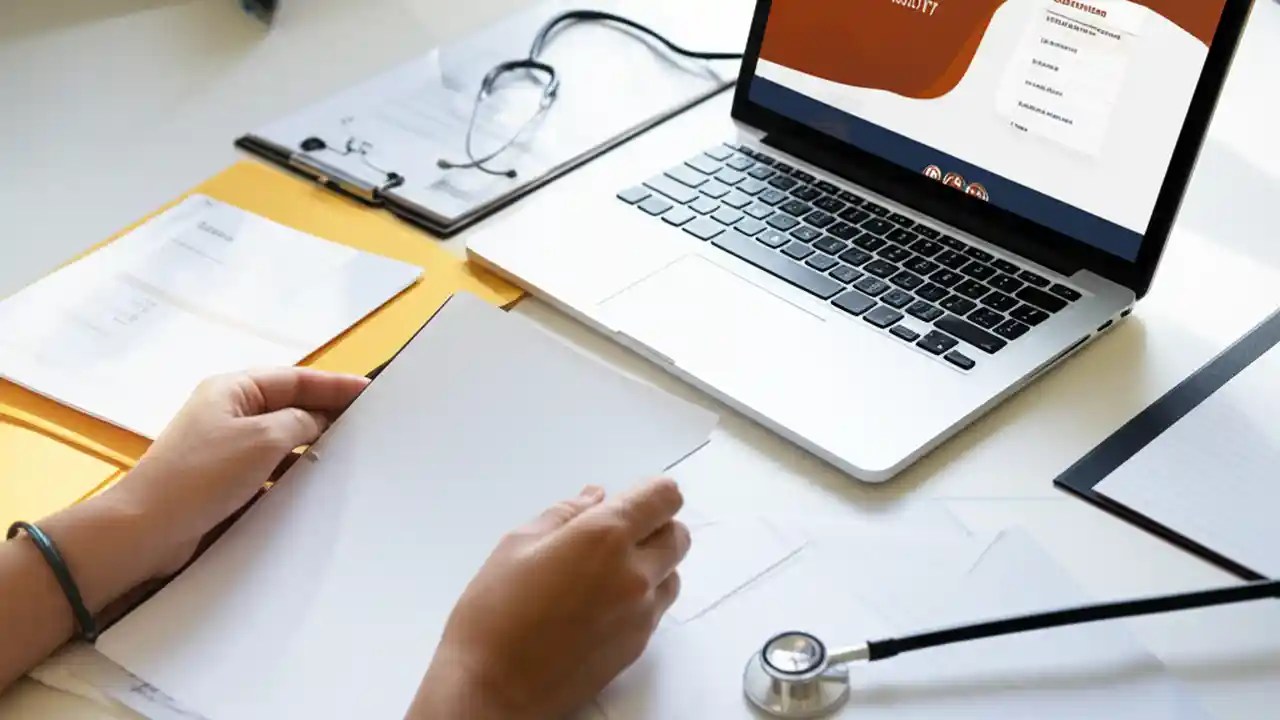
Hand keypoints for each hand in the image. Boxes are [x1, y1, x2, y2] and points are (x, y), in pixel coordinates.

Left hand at [110, 368, 367, 576]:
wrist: (148, 528)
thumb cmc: (204, 474)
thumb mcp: (263, 439)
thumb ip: (300, 422)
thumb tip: (319, 421)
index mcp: (232, 389)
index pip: (295, 378)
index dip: (335, 385)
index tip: (372, 392)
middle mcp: (228, 411)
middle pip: (289, 405)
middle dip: (326, 413)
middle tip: (368, 424)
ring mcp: (225, 445)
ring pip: (281, 438)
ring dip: (311, 445)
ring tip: (349, 454)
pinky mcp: (224, 478)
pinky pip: (270, 466)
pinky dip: (293, 470)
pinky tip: (315, 484)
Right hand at [407, 478, 690, 719]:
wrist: (492, 689)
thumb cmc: (493, 616)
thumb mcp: (517, 545)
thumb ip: (564, 514)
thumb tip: (595, 497)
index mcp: (604, 537)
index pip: (664, 498)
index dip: (652, 492)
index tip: (633, 497)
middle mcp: (633, 573)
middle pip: (677, 534)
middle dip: (655, 526)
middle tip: (616, 533)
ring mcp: (641, 613)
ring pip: (672, 573)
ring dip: (652, 563)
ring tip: (606, 571)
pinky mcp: (638, 646)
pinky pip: (657, 608)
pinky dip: (642, 596)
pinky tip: (602, 602)